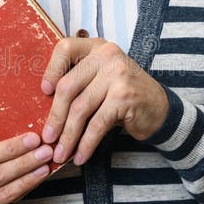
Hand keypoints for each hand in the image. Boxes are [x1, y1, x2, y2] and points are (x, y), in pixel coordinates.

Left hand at [41, 37, 168, 165]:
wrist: (159, 108)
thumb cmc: (123, 95)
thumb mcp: (101, 78)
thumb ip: (78, 81)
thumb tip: (44, 109)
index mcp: (97, 47)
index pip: (66, 48)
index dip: (51, 70)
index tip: (45, 92)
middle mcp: (107, 56)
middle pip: (68, 86)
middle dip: (55, 117)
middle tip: (48, 138)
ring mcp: (117, 75)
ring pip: (80, 109)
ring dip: (68, 136)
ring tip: (61, 154)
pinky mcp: (124, 97)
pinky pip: (97, 124)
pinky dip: (86, 144)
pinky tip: (81, 156)